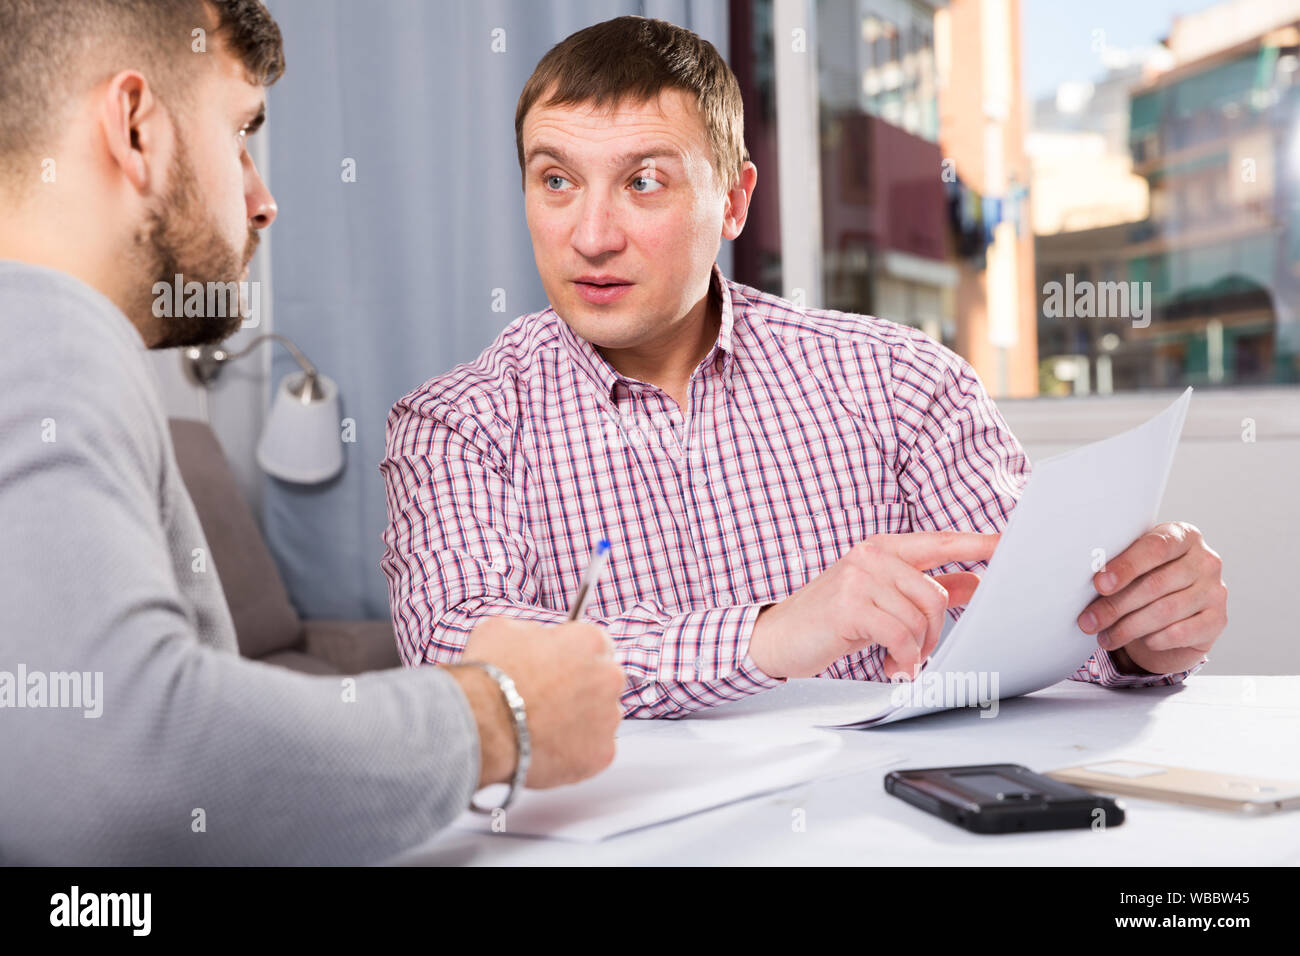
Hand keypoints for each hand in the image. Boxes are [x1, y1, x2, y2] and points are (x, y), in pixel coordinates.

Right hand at [451, 616, 624, 788]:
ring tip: (542, 728)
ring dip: (578, 722)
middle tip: (547, 701)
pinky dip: (574, 753)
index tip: (557, 670)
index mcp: (591, 641)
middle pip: (601, 683)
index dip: (572, 658)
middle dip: (580, 690)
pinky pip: (593, 752)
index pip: (595, 647)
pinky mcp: (601, 754)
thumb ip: (535, 633)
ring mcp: (608, 718)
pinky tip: (547, 748)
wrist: (480, 724)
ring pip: (599, 719)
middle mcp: (608, 676)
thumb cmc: (490, 677)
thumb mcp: (504, 629)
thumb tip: (536, 641)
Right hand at [748, 531, 998, 679]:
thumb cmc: (831, 619)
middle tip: (915, 652)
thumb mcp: (881, 599)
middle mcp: (871, 555)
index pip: (940, 542)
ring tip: (896, 659)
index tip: (1011, 542)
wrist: (778, 637)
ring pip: (919, 616)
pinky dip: (902, 657)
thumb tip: (977, 583)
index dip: (977, 543)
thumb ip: (924, 588)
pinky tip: (890, 665)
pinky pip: (900, 634)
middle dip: (934, 632)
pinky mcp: (849, 605)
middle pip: (935, 593)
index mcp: (882, 548)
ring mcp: (858, 577)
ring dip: (915, 649)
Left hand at [1076, 521, 1225, 675]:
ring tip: (1104, 636)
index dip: (1126, 566)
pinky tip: (1139, 641)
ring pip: (1165, 611)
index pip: (1155, 547)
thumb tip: (1092, 583)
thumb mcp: (1136, 565)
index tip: (1099, 584)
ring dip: (1128, 628)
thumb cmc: (1148, 579)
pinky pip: (1180, 632)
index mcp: (1183, 536)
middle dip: (1115, 606)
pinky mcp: (1218, 620)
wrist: (1177, 612)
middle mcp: (1205, 560)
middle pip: (1155, 584)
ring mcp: (1215, 590)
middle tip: (1089, 620)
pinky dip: (1154, 639)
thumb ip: (1120, 566)